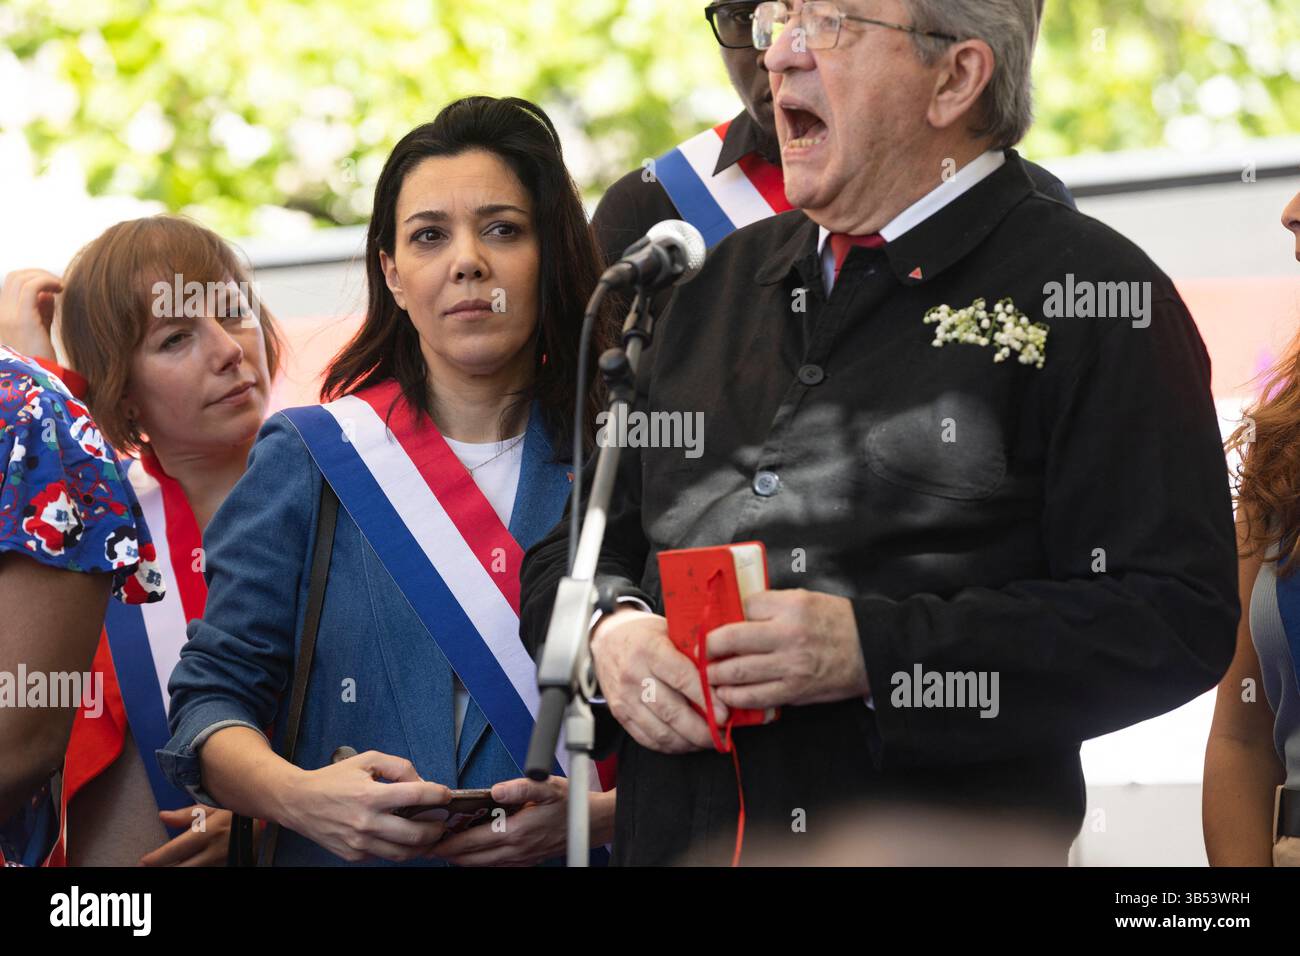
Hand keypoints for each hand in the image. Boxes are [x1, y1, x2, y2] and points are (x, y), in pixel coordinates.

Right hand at [0, 268, 61, 361]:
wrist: (38, 383)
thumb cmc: (41, 360)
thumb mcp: (38, 331)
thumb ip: (41, 311)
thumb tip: (48, 293)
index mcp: (0, 316)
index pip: (10, 285)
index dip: (32, 280)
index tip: (52, 286)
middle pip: (14, 277)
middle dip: (38, 274)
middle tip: (58, 283)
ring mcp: (6, 316)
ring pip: (20, 278)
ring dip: (44, 276)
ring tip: (61, 286)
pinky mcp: (21, 320)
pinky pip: (31, 287)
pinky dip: (46, 281)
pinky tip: (61, 288)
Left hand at [139, 804, 231, 866]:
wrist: (265, 822)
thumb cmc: (236, 810)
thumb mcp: (212, 806)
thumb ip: (186, 814)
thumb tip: (163, 816)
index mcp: (206, 833)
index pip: (174, 850)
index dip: (156, 858)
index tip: (144, 861)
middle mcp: (212, 851)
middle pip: (180, 869)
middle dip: (163, 870)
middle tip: (148, 869)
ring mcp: (219, 861)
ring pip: (191, 871)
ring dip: (178, 869)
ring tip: (165, 867)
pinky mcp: (226, 865)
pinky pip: (205, 869)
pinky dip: (192, 867)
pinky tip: (185, 864)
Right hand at [278, 750, 450, 862]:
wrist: (298, 802)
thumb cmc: (333, 779)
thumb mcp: (367, 760)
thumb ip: (398, 767)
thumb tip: (422, 781)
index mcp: (370, 795)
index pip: (416, 796)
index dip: (438, 795)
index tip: (446, 795)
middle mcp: (366, 822)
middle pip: (416, 834)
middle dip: (437, 828)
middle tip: (442, 822)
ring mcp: (359, 843)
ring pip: (403, 853)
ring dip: (423, 845)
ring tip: (429, 834)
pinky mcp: (354, 855)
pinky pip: (384, 855)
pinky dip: (398, 848)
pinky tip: (403, 838)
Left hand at [430, 776, 590, 866]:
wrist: (593, 822)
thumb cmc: (571, 802)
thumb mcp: (549, 787)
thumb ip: (522, 787)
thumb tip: (498, 789)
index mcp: (517, 831)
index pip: (474, 841)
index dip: (449, 843)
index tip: (432, 840)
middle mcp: (517, 849)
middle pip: (472, 858)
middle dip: (448, 853)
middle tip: (428, 847)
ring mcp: (521, 858)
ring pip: (482, 865)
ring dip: (462, 859)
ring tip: (444, 850)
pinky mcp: (527, 860)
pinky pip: (497, 866)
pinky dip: (480, 862)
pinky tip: (472, 855)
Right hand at [591, 608, 727, 753]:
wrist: (606, 640)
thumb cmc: (645, 634)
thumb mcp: (669, 630)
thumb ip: (694, 651)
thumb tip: (726, 677)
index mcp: (650, 650)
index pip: (682, 679)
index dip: (706, 700)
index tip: (724, 714)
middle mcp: (634, 675)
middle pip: (672, 712)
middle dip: (701, 729)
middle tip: (721, 735)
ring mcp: (624, 698)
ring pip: (660, 731)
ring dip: (688, 742)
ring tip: (708, 741)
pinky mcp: (619, 714)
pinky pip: (647, 739)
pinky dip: (670, 746)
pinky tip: (686, 743)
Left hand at [706, 589, 868, 708]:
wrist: (871, 651)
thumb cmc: (837, 622)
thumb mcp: (806, 600)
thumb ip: (772, 606)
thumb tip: (737, 614)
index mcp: (792, 606)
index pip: (744, 607)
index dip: (726, 616)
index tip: (710, 625)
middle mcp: (789, 634)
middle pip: (732, 639)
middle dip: (708, 648)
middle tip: (698, 652)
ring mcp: (791, 665)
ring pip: (739, 671)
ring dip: (716, 675)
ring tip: (707, 674)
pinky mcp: (795, 690)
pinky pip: (757, 696)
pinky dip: (736, 696)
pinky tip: (726, 693)